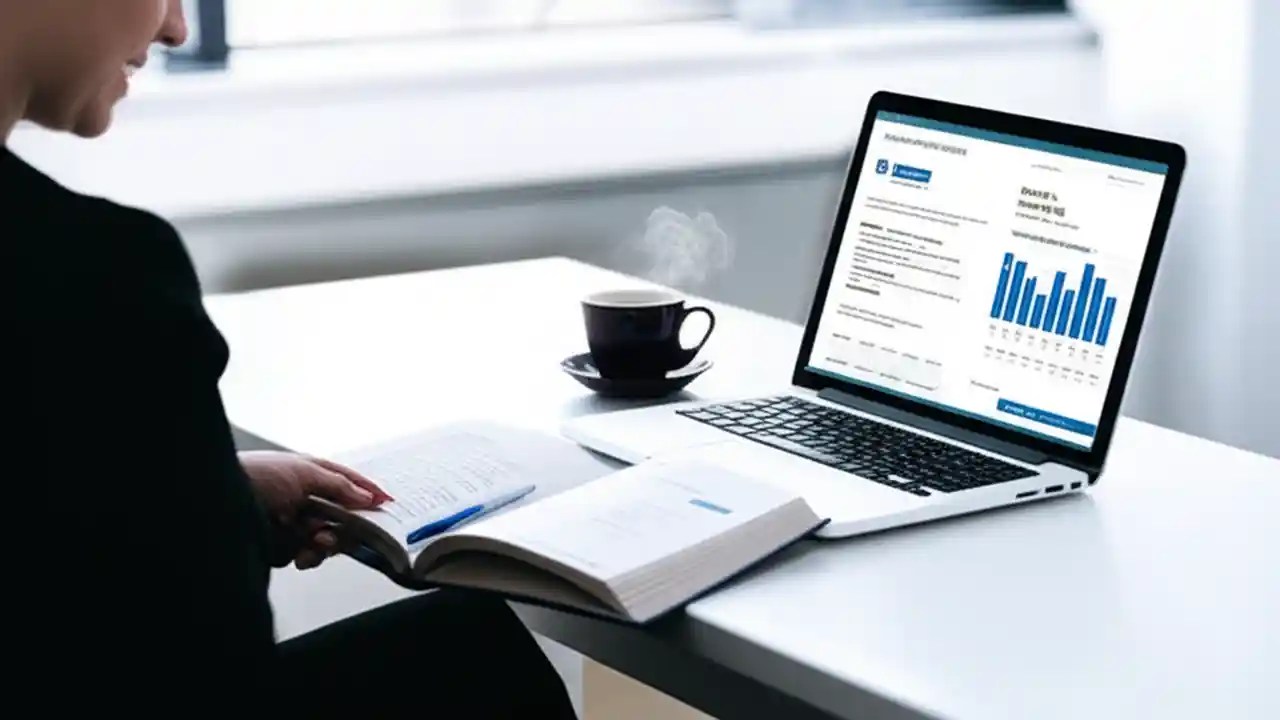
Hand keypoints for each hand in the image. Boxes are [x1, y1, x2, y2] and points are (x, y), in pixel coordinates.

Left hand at [240, 451, 391, 569]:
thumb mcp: (302, 472)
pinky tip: (298, 553)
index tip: (386, 503)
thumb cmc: (253, 476)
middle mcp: (303, 499)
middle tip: (339, 531)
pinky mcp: (281, 545)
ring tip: (313, 542)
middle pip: (342, 517)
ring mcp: (292, 523)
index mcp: (309, 474)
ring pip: (326, 539)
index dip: (367, 492)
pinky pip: (306, 555)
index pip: (347, 482)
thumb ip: (338, 485)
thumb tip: (365, 495)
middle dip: (345, 527)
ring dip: (325, 544)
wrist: (214, 505)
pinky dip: (305, 556)